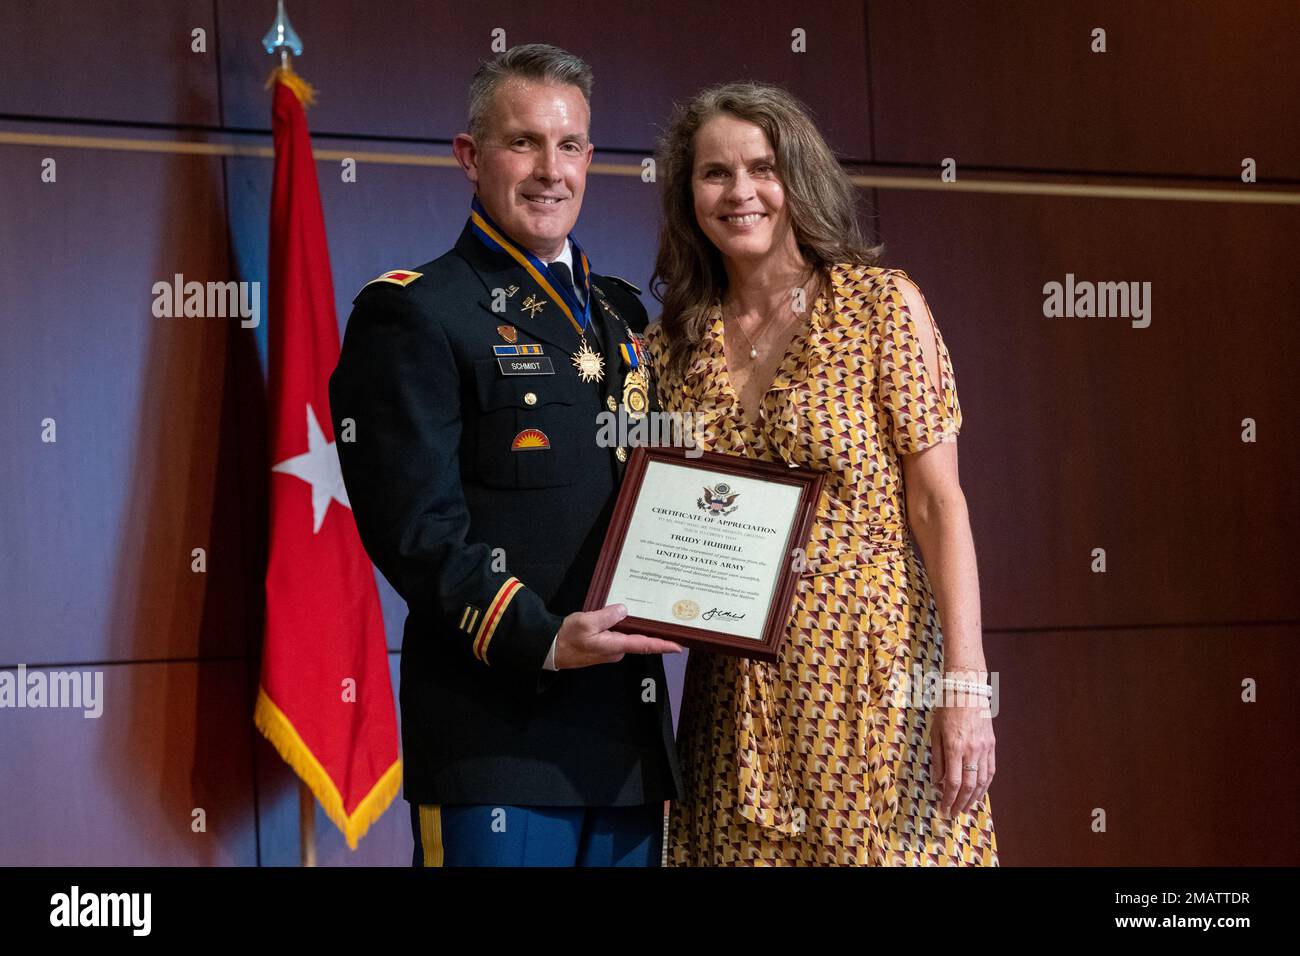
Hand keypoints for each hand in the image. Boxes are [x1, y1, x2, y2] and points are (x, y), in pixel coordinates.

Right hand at [553, 604, 683, 669]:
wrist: (552, 650)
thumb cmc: (567, 638)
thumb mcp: (586, 622)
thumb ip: (607, 615)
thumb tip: (624, 610)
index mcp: (615, 645)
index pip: (644, 646)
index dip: (662, 646)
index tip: (678, 647)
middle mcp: (617, 650)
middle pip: (640, 640)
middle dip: (653, 632)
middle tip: (668, 620)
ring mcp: (610, 650)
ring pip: (629, 636)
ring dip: (637, 627)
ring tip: (650, 613)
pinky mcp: (604, 646)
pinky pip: (619, 635)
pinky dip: (624, 627)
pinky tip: (625, 616)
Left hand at [930, 692, 995, 818]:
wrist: (967, 690)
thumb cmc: (946, 709)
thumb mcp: (935, 732)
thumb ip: (937, 758)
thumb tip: (937, 780)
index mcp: (955, 747)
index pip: (953, 782)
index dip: (948, 799)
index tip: (943, 809)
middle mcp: (972, 750)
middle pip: (969, 786)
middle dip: (960, 803)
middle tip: (953, 814)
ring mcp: (985, 748)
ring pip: (982, 781)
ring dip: (974, 798)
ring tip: (966, 808)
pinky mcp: (992, 745)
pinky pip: (990, 770)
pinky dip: (985, 785)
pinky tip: (980, 792)